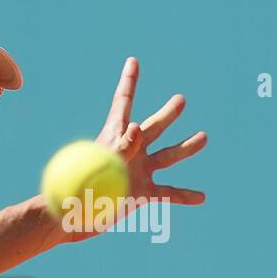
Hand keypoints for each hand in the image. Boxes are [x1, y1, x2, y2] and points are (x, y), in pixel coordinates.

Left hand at [76, 57, 205, 239]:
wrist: (72, 216)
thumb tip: (138, 127)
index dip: (129, 82)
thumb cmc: (76, 186)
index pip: (123, 104)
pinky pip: (168, 192)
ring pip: (168, 156)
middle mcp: (130, 151)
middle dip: (168, 114)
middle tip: (180, 99)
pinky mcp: (143, 194)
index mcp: (114, 136)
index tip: (132, 61)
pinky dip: (185, 195)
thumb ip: (120, 147)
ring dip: (187, 147)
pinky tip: (201, 197)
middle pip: (153, 127)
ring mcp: (139, 172)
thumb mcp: (98, 163)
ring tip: (204, 137)